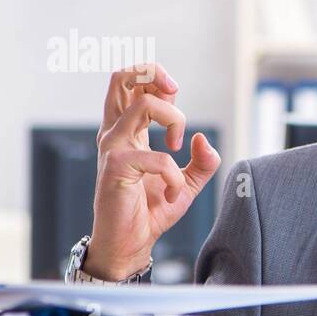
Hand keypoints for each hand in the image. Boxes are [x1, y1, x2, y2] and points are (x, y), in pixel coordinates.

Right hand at [85, 63, 220, 279]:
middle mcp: (116, 132)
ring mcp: (113, 147)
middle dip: (154, 72)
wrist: (132, 242)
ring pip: (144, 105)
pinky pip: (158, 157)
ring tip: (176, 148)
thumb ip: (202, 160)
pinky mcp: (117, 166)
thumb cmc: (152, 210)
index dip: (157, 77)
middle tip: (175, 93)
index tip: (176, 97)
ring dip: (174, 120)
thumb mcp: (188, 182)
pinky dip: (175, 177)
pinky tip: (173, 194)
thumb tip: (203, 139)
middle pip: (122, 76)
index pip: (132, 82)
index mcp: (128, 130)